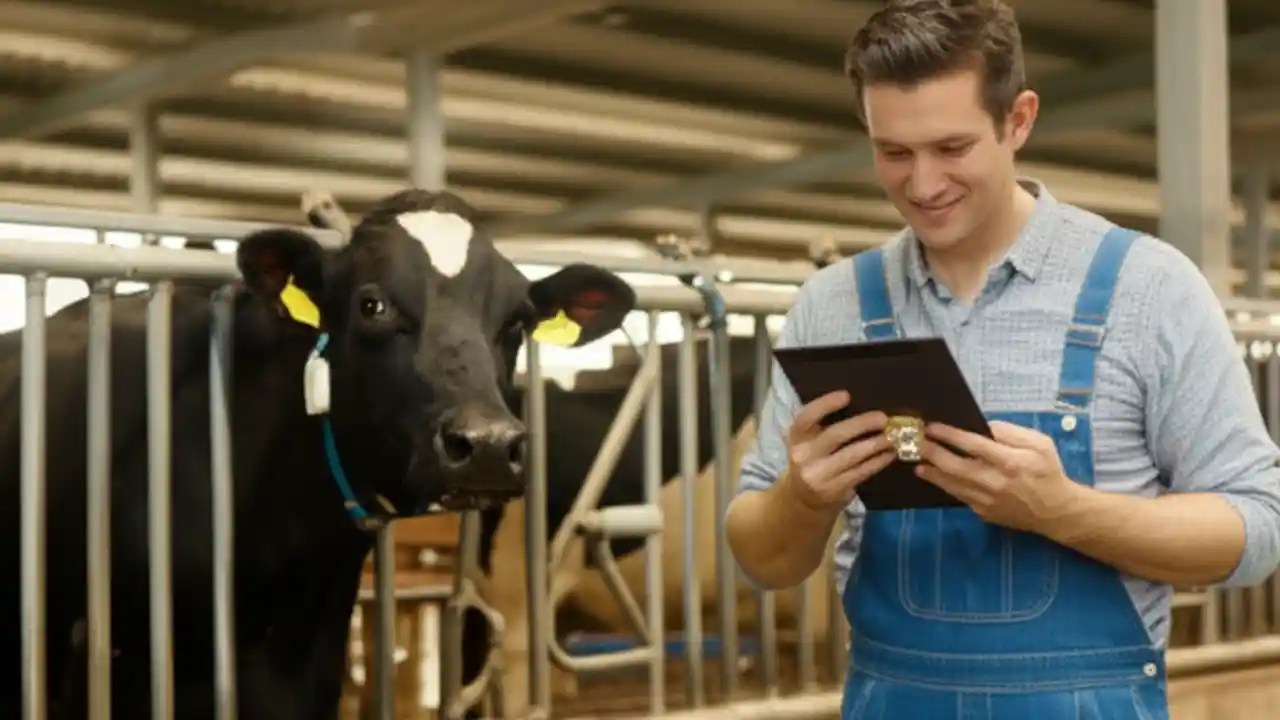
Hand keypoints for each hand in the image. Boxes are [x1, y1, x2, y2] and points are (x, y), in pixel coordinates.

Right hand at [783, 390, 896, 512]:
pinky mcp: (834, 490)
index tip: (847, 395)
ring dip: (876, 444)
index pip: (806, 417)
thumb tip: (863, 406)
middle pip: (835, 435)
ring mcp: (818, 475)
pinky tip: (889, 454)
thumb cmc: (811, 460)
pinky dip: (878, 462)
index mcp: (796, 436)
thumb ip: (823, 426)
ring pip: (852, 455)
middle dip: (862, 424)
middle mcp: (803, 455)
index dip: (825, 404)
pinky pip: (861, 472)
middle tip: (883, 418)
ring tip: (892, 436)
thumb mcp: (808, 442)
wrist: (802, 499)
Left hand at [914, 420, 1082, 532]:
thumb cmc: (1048, 471)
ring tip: (918, 461)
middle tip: (917, 442)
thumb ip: (1010, 432)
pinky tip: (935, 476)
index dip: (950, 435)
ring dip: (932, 472)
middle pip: (955, 467)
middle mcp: (996, 482)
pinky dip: (945, 486)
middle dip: (932, 453)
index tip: (932, 427)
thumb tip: (982, 426)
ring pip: (952, 485)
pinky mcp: (983, 513)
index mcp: (1010, 462)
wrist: (1055, 511)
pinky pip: (959, 497)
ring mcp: (988, 501)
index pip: (973, 445)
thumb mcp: (1039, 443)